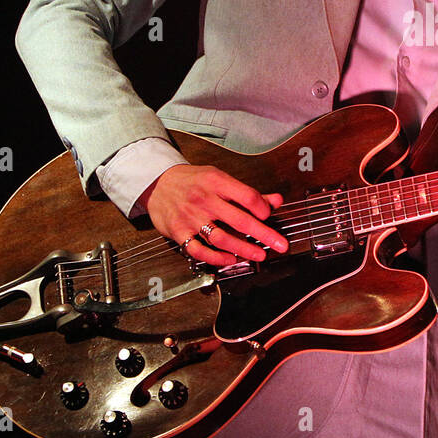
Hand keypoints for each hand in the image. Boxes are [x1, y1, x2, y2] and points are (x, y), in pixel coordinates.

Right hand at [137, 165, 286, 264]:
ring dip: (243, 249)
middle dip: (264, 235)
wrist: (157, 184)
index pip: (247, 197)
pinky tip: (231, 260)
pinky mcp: (179, 232)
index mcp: (216, 182)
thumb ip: (247, 193)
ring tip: (259, 255)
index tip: (269, 216)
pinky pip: (199, 250)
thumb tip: (276, 200)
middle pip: (240, 221)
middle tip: (280, 244)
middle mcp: (204, 200)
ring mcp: (191, 217)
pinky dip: (216, 258)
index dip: (263, 209)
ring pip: (221, 238)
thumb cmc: (192, 181)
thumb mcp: (219, 178)